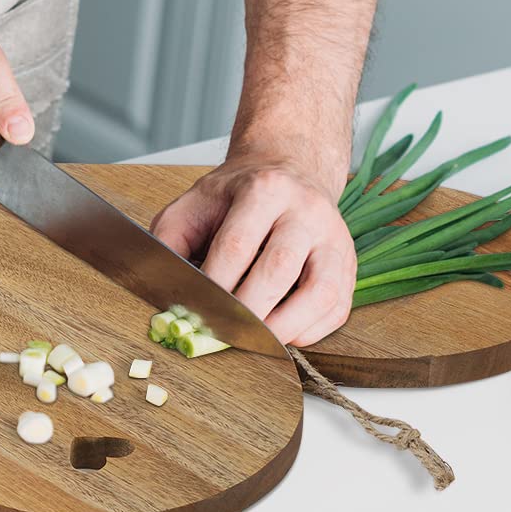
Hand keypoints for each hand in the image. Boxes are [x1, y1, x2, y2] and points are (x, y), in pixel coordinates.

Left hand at [150, 145, 356, 346]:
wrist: (288, 169)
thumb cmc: (238, 194)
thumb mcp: (198, 199)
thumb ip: (173, 236)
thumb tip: (162, 284)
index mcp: (264, 188)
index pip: (237, 244)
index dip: (214, 284)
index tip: (195, 310)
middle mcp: (305, 210)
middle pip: (277, 269)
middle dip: (246, 311)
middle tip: (221, 333)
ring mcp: (334, 237)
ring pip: (317, 292)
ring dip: (283, 326)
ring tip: (254, 341)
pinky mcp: (348, 264)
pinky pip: (335, 307)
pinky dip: (309, 330)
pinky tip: (282, 334)